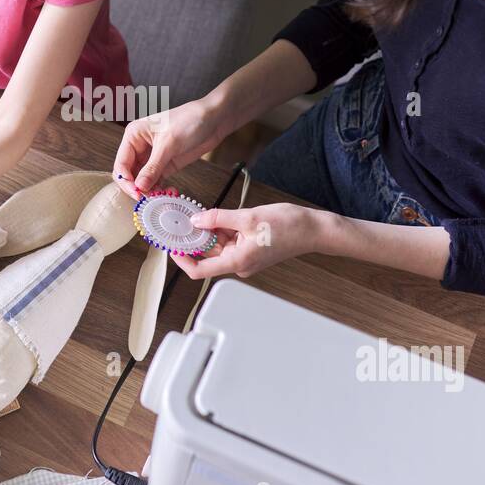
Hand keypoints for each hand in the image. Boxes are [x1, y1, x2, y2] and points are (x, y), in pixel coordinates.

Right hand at [113, 97, 227, 199]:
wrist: (214, 119)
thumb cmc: (190, 119)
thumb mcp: (169, 144)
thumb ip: (153, 167)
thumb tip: (140, 186)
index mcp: (134, 135)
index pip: (121, 163)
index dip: (126, 180)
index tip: (136, 193)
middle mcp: (140, 146)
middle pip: (129, 174)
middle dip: (137, 187)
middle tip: (146, 198)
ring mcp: (153, 157)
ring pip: (142, 180)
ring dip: (148, 190)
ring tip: (159, 196)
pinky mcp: (166, 164)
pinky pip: (156, 181)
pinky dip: (159, 189)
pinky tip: (166, 192)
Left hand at [172, 203, 328, 279]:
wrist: (313, 230)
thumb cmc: (288, 227)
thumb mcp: (247, 217)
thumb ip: (218, 218)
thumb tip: (196, 220)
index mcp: (237, 262)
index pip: (198, 270)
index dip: (181, 259)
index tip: (171, 244)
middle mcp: (239, 264)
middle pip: (206, 256)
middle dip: (192, 239)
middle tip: (179, 221)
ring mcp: (244, 258)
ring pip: (217, 247)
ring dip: (207, 232)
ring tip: (197, 215)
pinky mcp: (249, 250)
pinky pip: (228, 242)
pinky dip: (220, 230)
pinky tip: (214, 217)